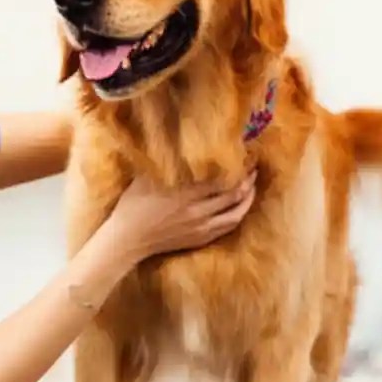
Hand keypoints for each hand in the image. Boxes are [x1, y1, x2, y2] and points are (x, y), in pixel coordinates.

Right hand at [101, 170, 257, 264]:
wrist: (128, 238)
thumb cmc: (133, 205)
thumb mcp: (145, 177)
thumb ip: (164, 162)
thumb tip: (176, 142)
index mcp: (185, 193)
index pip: (221, 178)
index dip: (237, 167)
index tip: (243, 156)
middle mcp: (197, 211)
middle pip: (233, 194)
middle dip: (247, 180)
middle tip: (253, 168)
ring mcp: (201, 227)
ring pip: (236, 214)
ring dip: (248, 199)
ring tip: (252, 187)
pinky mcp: (200, 239)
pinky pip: (227, 227)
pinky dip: (238, 215)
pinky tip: (240, 207)